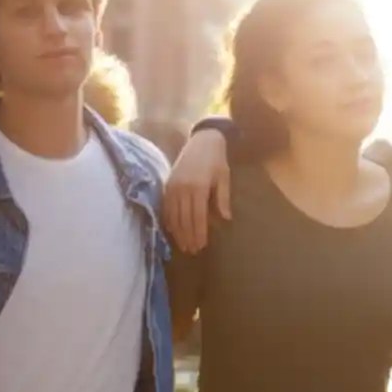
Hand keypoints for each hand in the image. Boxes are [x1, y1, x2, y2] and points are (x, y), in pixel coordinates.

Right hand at [163, 129, 230, 252]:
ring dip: (177, 232)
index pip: (198, 216)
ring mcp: (172, 187)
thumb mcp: (224, 178)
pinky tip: (172, 231)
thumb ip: (222, 198)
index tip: (201, 245)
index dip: (199, 232)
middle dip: (188, 236)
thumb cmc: (216, 161)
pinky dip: (168, 220)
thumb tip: (226, 219)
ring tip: (183, 245)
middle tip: (192, 250)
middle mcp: (183, 188)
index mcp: (198, 187)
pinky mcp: (166, 185)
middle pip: (184, 219)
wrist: (202, 141)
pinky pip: (165, 207)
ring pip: (173, 215)